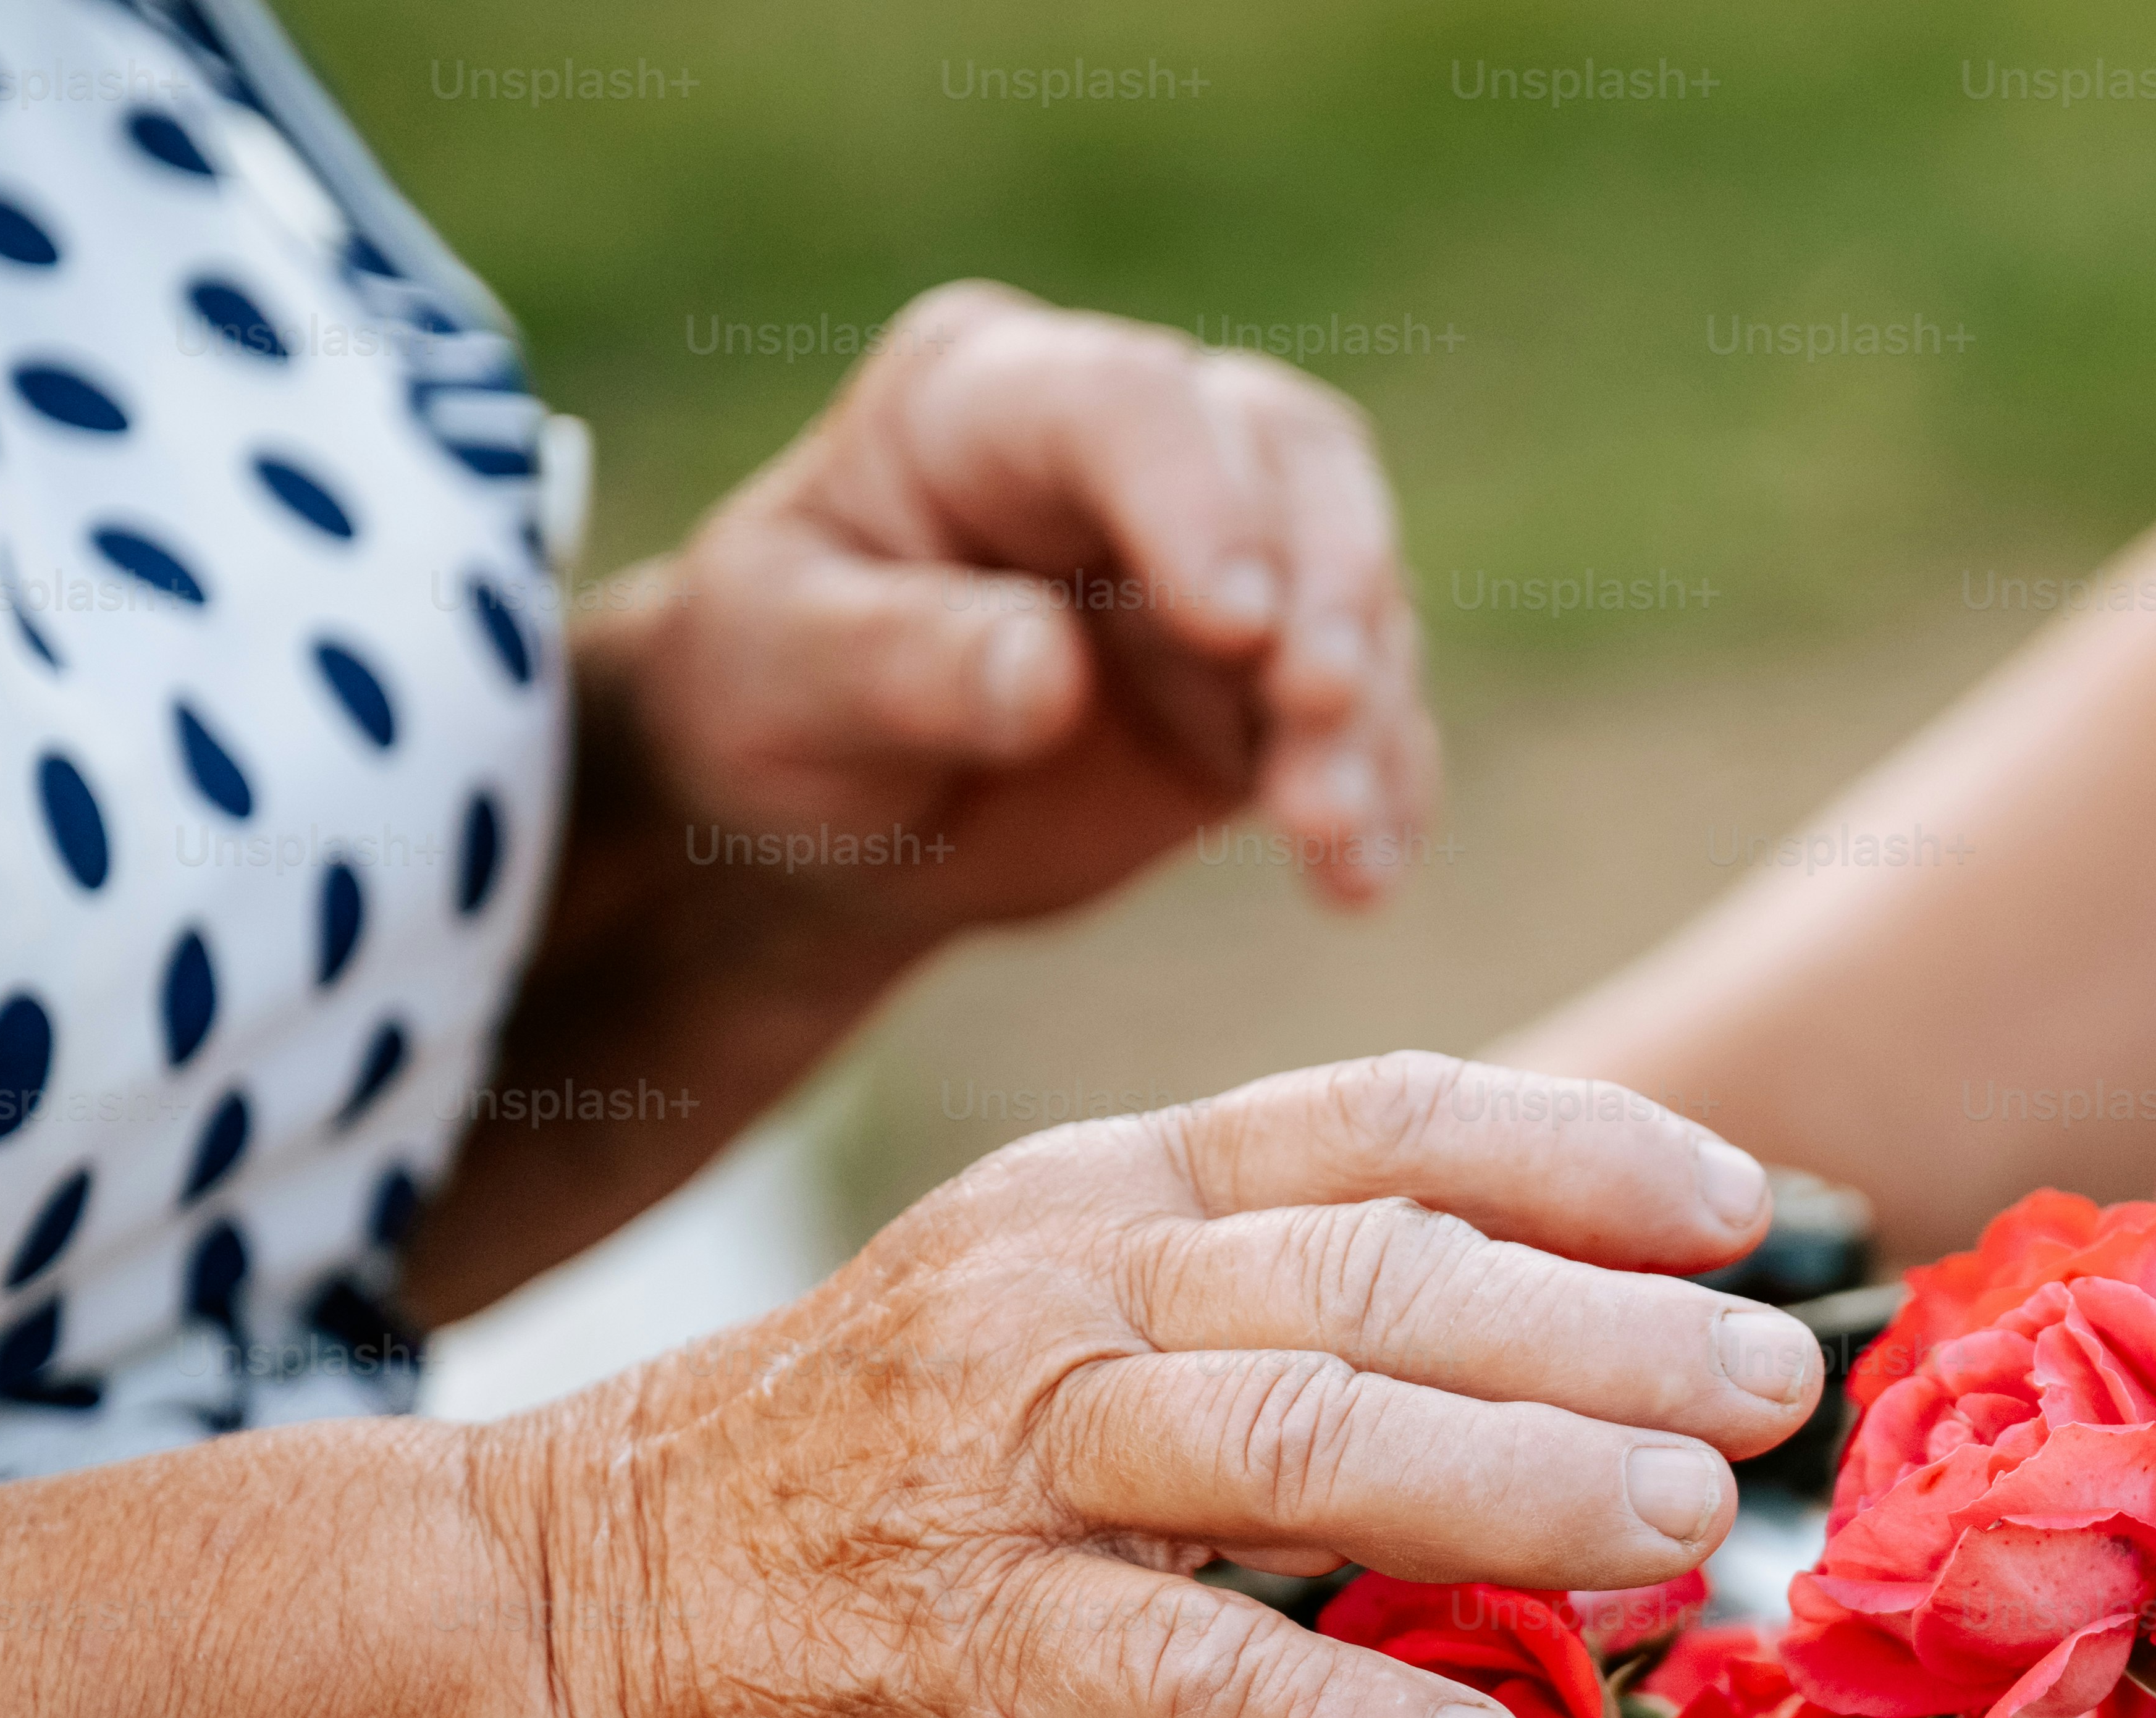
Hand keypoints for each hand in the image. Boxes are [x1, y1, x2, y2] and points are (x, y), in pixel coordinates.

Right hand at [477, 1057, 1820, 1717]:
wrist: (558, 1614)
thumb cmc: (869, 1490)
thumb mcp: (1063, 1345)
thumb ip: (1275, 1345)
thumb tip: (1557, 1388)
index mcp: (1104, 1200)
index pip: (1377, 1122)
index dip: (1578, 1151)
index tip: (1745, 1198)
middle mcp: (1061, 1297)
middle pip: (1377, 1281)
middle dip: (1601, 1331)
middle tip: (1778, 1385)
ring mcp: (1004, 1469)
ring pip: (1301, 1447)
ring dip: (1517, 1485)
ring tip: (1688, 1534)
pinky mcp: (959, 1647)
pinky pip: (1180, 1678)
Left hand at [599, 282, 1435, 940]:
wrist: (826, 813)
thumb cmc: (774, 701)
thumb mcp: (785, 675)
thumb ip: (901, 660)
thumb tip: (1048, 672)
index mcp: (984, 401)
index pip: (1126, 401)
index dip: (1195, 497)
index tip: (1233, 623)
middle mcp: (1130, 449)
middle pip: (1288, 458)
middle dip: (1328, 585)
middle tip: (1322, 711)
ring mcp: (1221, 555)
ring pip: (1354, 583)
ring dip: (1362, 714)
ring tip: (1331, 841)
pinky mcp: (1272, 677)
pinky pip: (1367, 713)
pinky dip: (1381, 790)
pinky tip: (1358, 878)